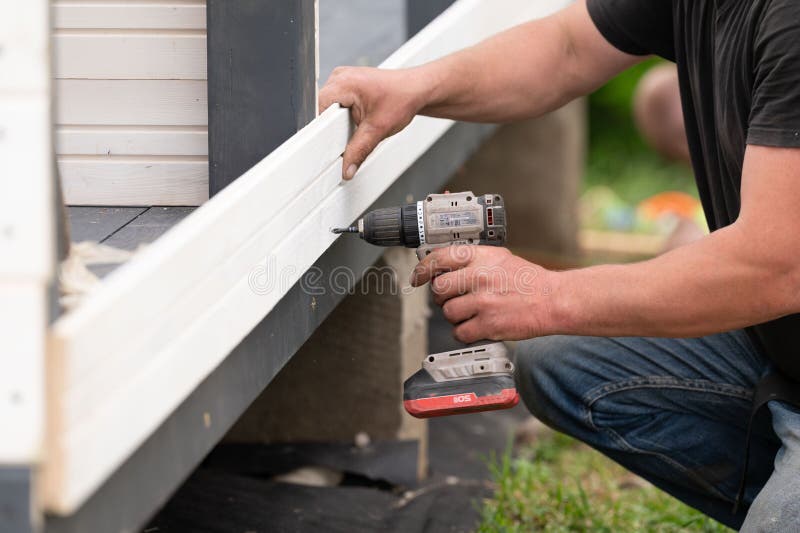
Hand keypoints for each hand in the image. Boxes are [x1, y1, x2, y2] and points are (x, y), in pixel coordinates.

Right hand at [319, 66, 430, 178]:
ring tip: (363, 121)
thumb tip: (347, 168)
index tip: (332, 145)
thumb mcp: (377, 130)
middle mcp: (340, 77)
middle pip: (323, 110)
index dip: (325, 131)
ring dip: (342, 122)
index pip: (319, 111)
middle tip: (356, 132)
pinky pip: (338, 104)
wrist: (417, 90)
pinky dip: (347, 116)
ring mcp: (343, 79)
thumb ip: (358, 151)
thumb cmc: (402, 99)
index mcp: (343, 83)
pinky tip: (361, 118)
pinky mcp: (349, 84)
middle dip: (336, 127)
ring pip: (330, 109)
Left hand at [410, 246, 555, 342]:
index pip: (440, 258)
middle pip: (439, 289)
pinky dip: (465, 332)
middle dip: (443, 297)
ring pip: (448, 312)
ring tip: (472, 313)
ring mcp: (483, 302)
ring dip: (456, 316)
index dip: (423, 268)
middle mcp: (479, 277)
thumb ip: (473, 261)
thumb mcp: (500, 258)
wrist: (553, 300)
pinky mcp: (488, 325)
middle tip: (455, 298)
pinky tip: (476, 326)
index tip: (417, 277)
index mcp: (481, 257)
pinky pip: (460, 332)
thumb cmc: (528, 281)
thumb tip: (444, 267)